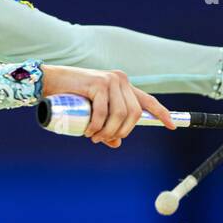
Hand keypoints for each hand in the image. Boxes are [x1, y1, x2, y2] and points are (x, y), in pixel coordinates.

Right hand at [40, 64, 175, 146]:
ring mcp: (110, 81)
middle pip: (134, 114)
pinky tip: (88, 131)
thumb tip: (117, 142)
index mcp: (124, 86)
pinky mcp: (98, 83)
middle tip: (102, 139)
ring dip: (108, 131)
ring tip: (93, 137)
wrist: (50, 81)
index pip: (147, 100)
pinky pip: (104, 112)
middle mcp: (121, 80)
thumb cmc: (71, 96)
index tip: (172, 126)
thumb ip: (106, 125)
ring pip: (120, 115)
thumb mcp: (92, 112)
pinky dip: (97, 126)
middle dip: (121, 131)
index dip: (161, 114)